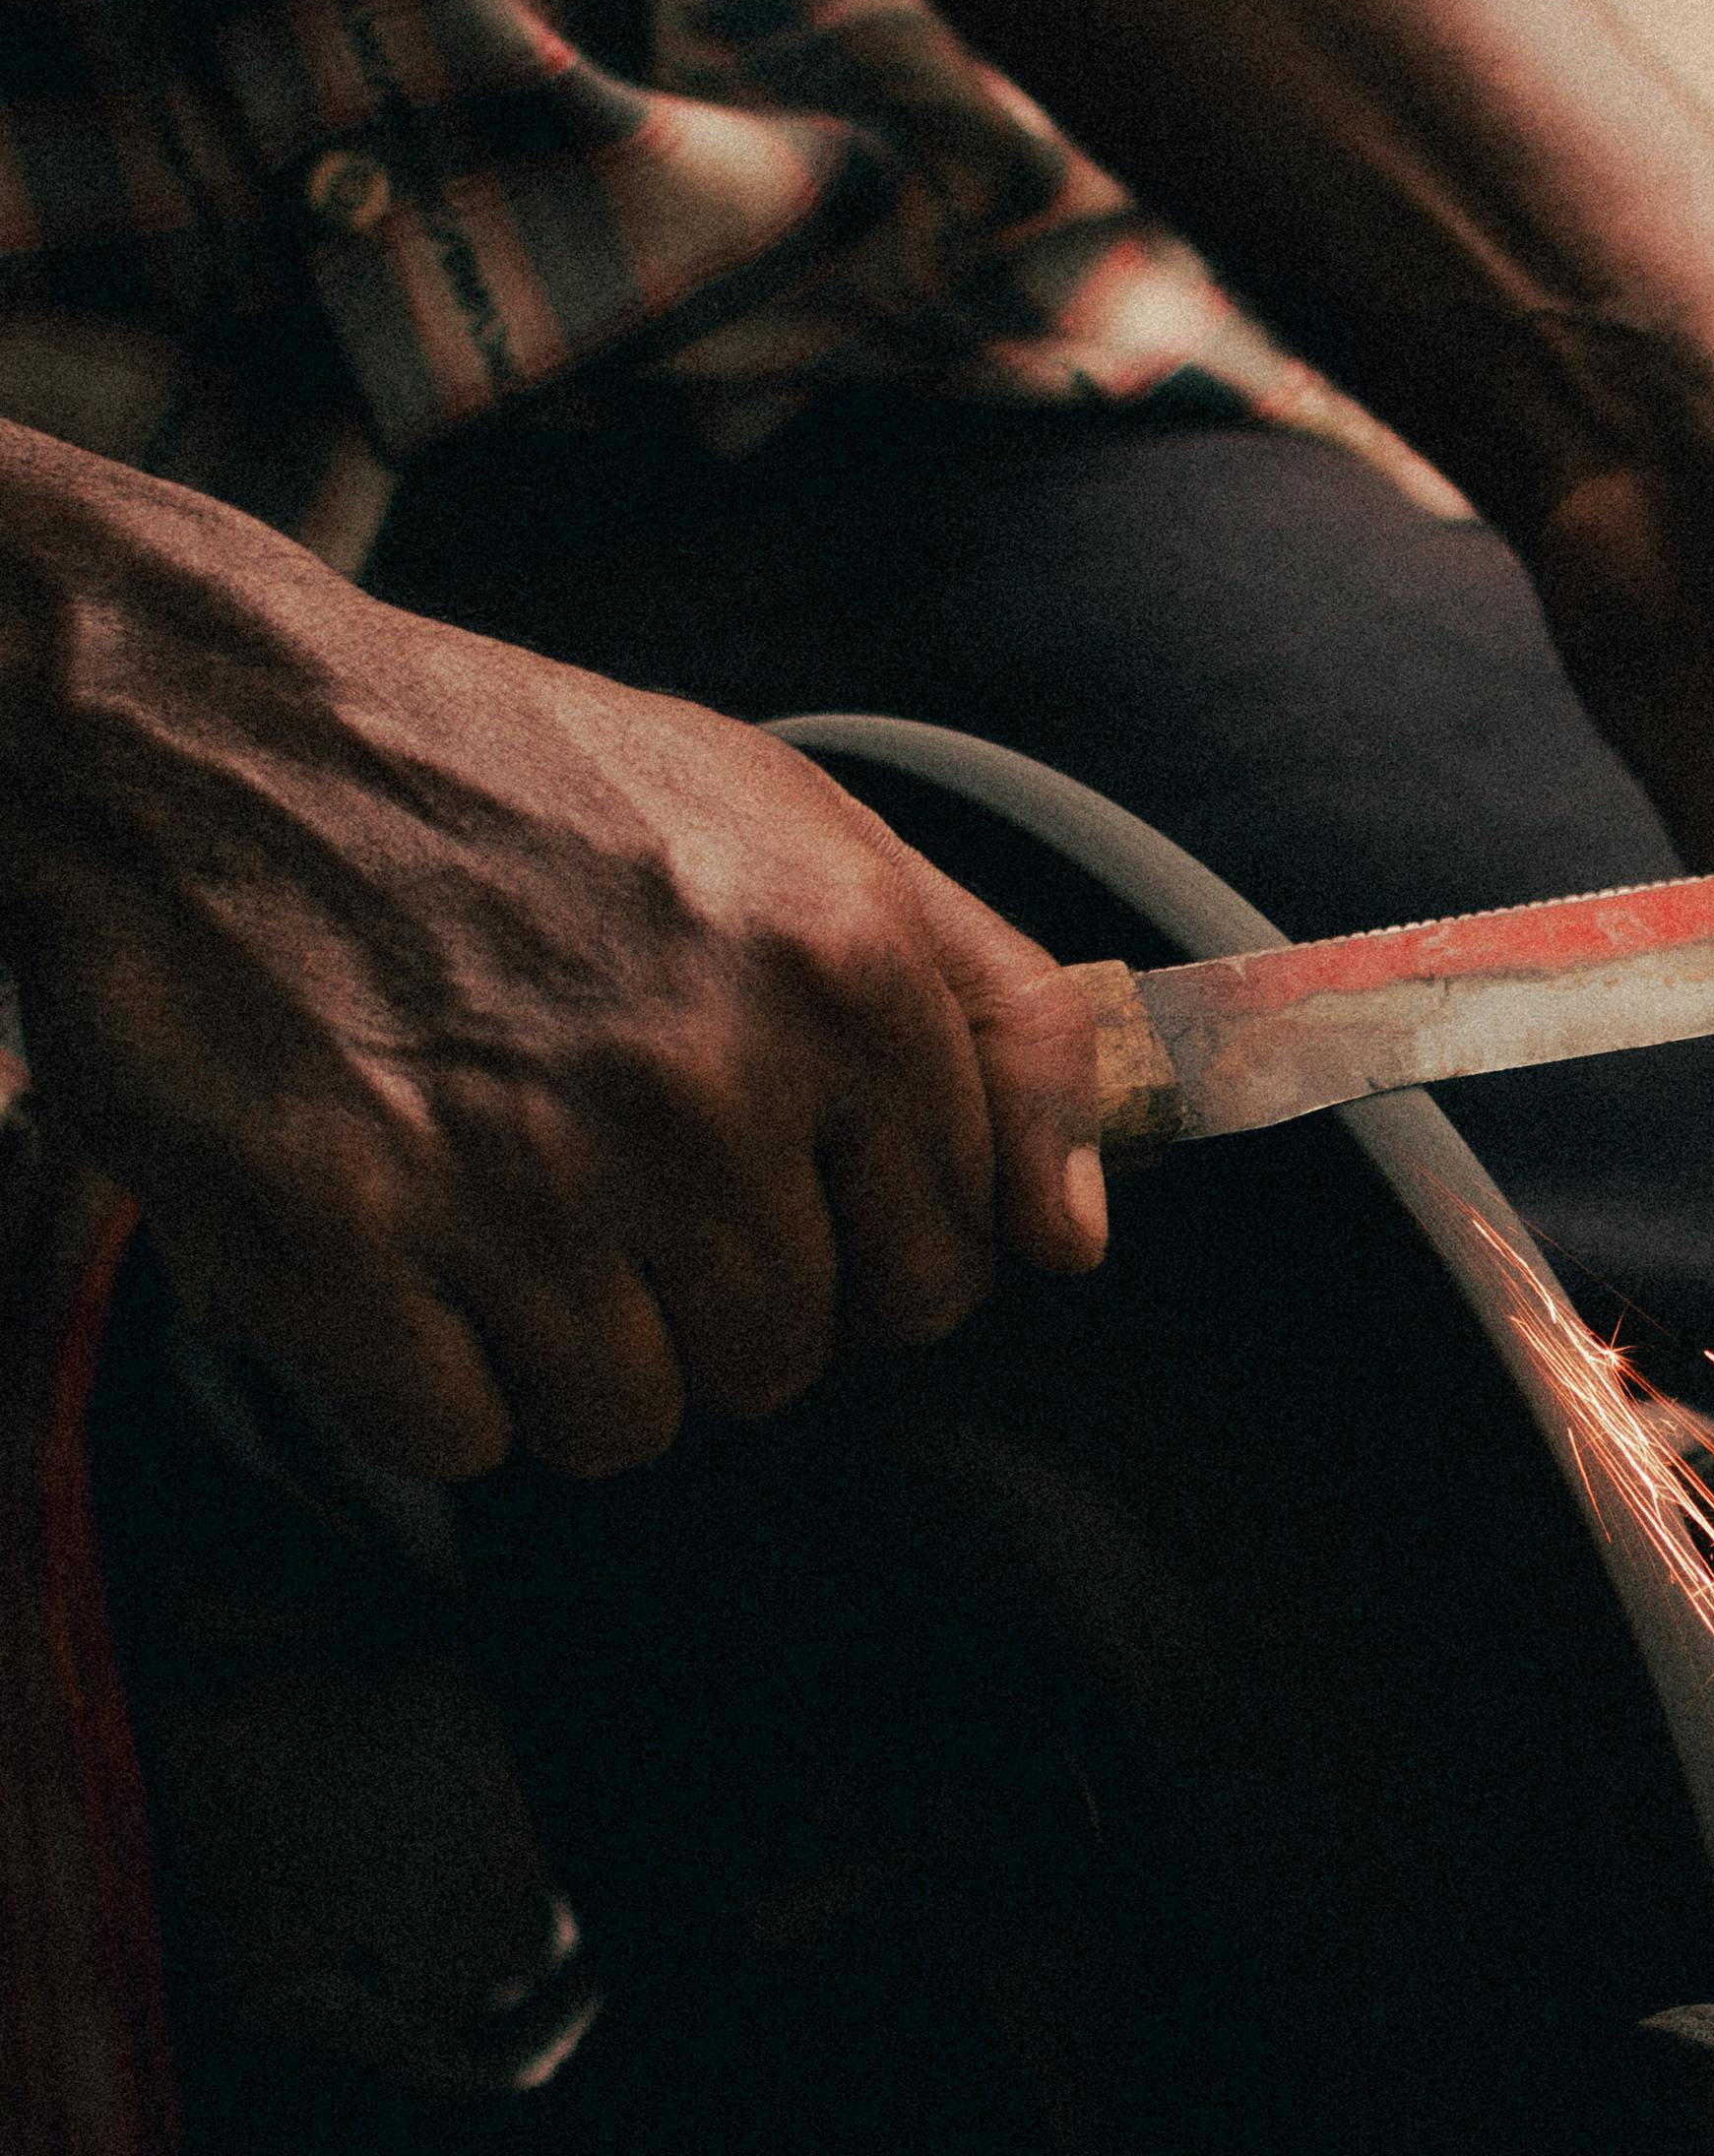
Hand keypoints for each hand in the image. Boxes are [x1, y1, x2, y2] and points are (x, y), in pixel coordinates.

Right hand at [8, 472, 1105, 1481]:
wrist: (192, 718)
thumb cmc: (519, 786)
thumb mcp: (801, 833)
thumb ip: (993, 1023)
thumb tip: (1079, 1241)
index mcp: (841, 979)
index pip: (939, 1274)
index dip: (849, 1246)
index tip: (758, 1173)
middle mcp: (699, 1084)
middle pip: (779, 1361)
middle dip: (696, 1297)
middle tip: (583, 1159)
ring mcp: (518, 1173)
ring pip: (626, 1423)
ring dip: (557, 1351)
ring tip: (484, 1195)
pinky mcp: (339, 1242)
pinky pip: (456, 1437)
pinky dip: (418, 1375)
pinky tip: (384, 1237)